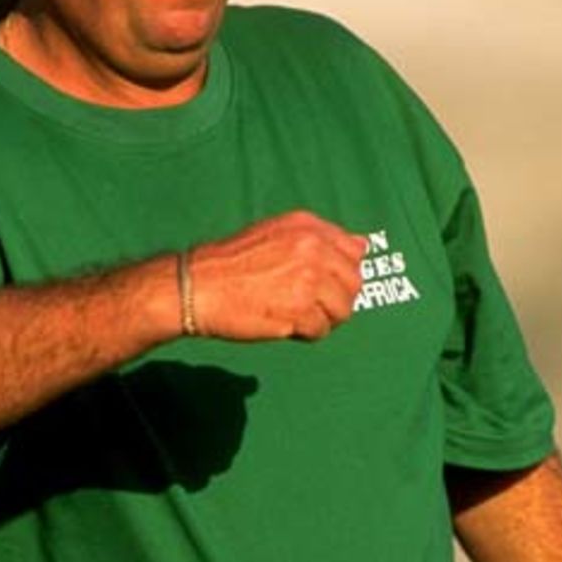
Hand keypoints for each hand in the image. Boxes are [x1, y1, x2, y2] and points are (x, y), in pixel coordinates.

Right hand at [189, 211, 365, 341]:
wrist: (198, 285)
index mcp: (308, 227)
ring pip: (342, 310)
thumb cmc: (231, 262)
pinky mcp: (299, 310)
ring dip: (323, 318)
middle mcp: (313, 250)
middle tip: (310, 305)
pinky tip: (286, 325)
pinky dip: (306, 333)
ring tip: (297, 316)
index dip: (341, 272)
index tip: (324, 282)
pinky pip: (321, 330)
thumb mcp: (276, 233)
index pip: (354, 251)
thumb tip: (363, 245)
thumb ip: (319, 239)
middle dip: (337, 299)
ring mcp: (308, 280)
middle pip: (354, 283)